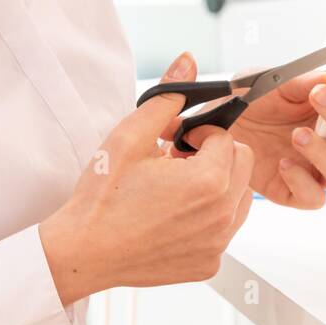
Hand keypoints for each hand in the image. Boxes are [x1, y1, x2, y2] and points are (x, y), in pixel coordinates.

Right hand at [40, 52, 254, 305]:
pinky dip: (210, 217)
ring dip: (218, 184)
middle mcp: (221, 214)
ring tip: (178, 187)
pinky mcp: (209, 263)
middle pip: (242, 164)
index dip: (200, 134)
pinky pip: (226, 228)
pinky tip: (177, 215)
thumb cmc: (102, 197)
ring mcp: (218, 242)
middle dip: (215, 156)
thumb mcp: (130, 136)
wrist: (83, 252)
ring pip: (240, 196)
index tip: (176, 143)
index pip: (227, 138)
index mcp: (208, 181)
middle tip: (178, 162)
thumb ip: (166, 96)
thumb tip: (188, 61)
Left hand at [159, 54, 325, 208]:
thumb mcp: (269, 81)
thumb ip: (301, 80)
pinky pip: (314, 199)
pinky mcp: (294, 193)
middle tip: (318, 97)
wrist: (214, 127)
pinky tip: (283, 164)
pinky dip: (302, 183)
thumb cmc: (249, 103)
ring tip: (298, 136)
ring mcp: (315, 171)